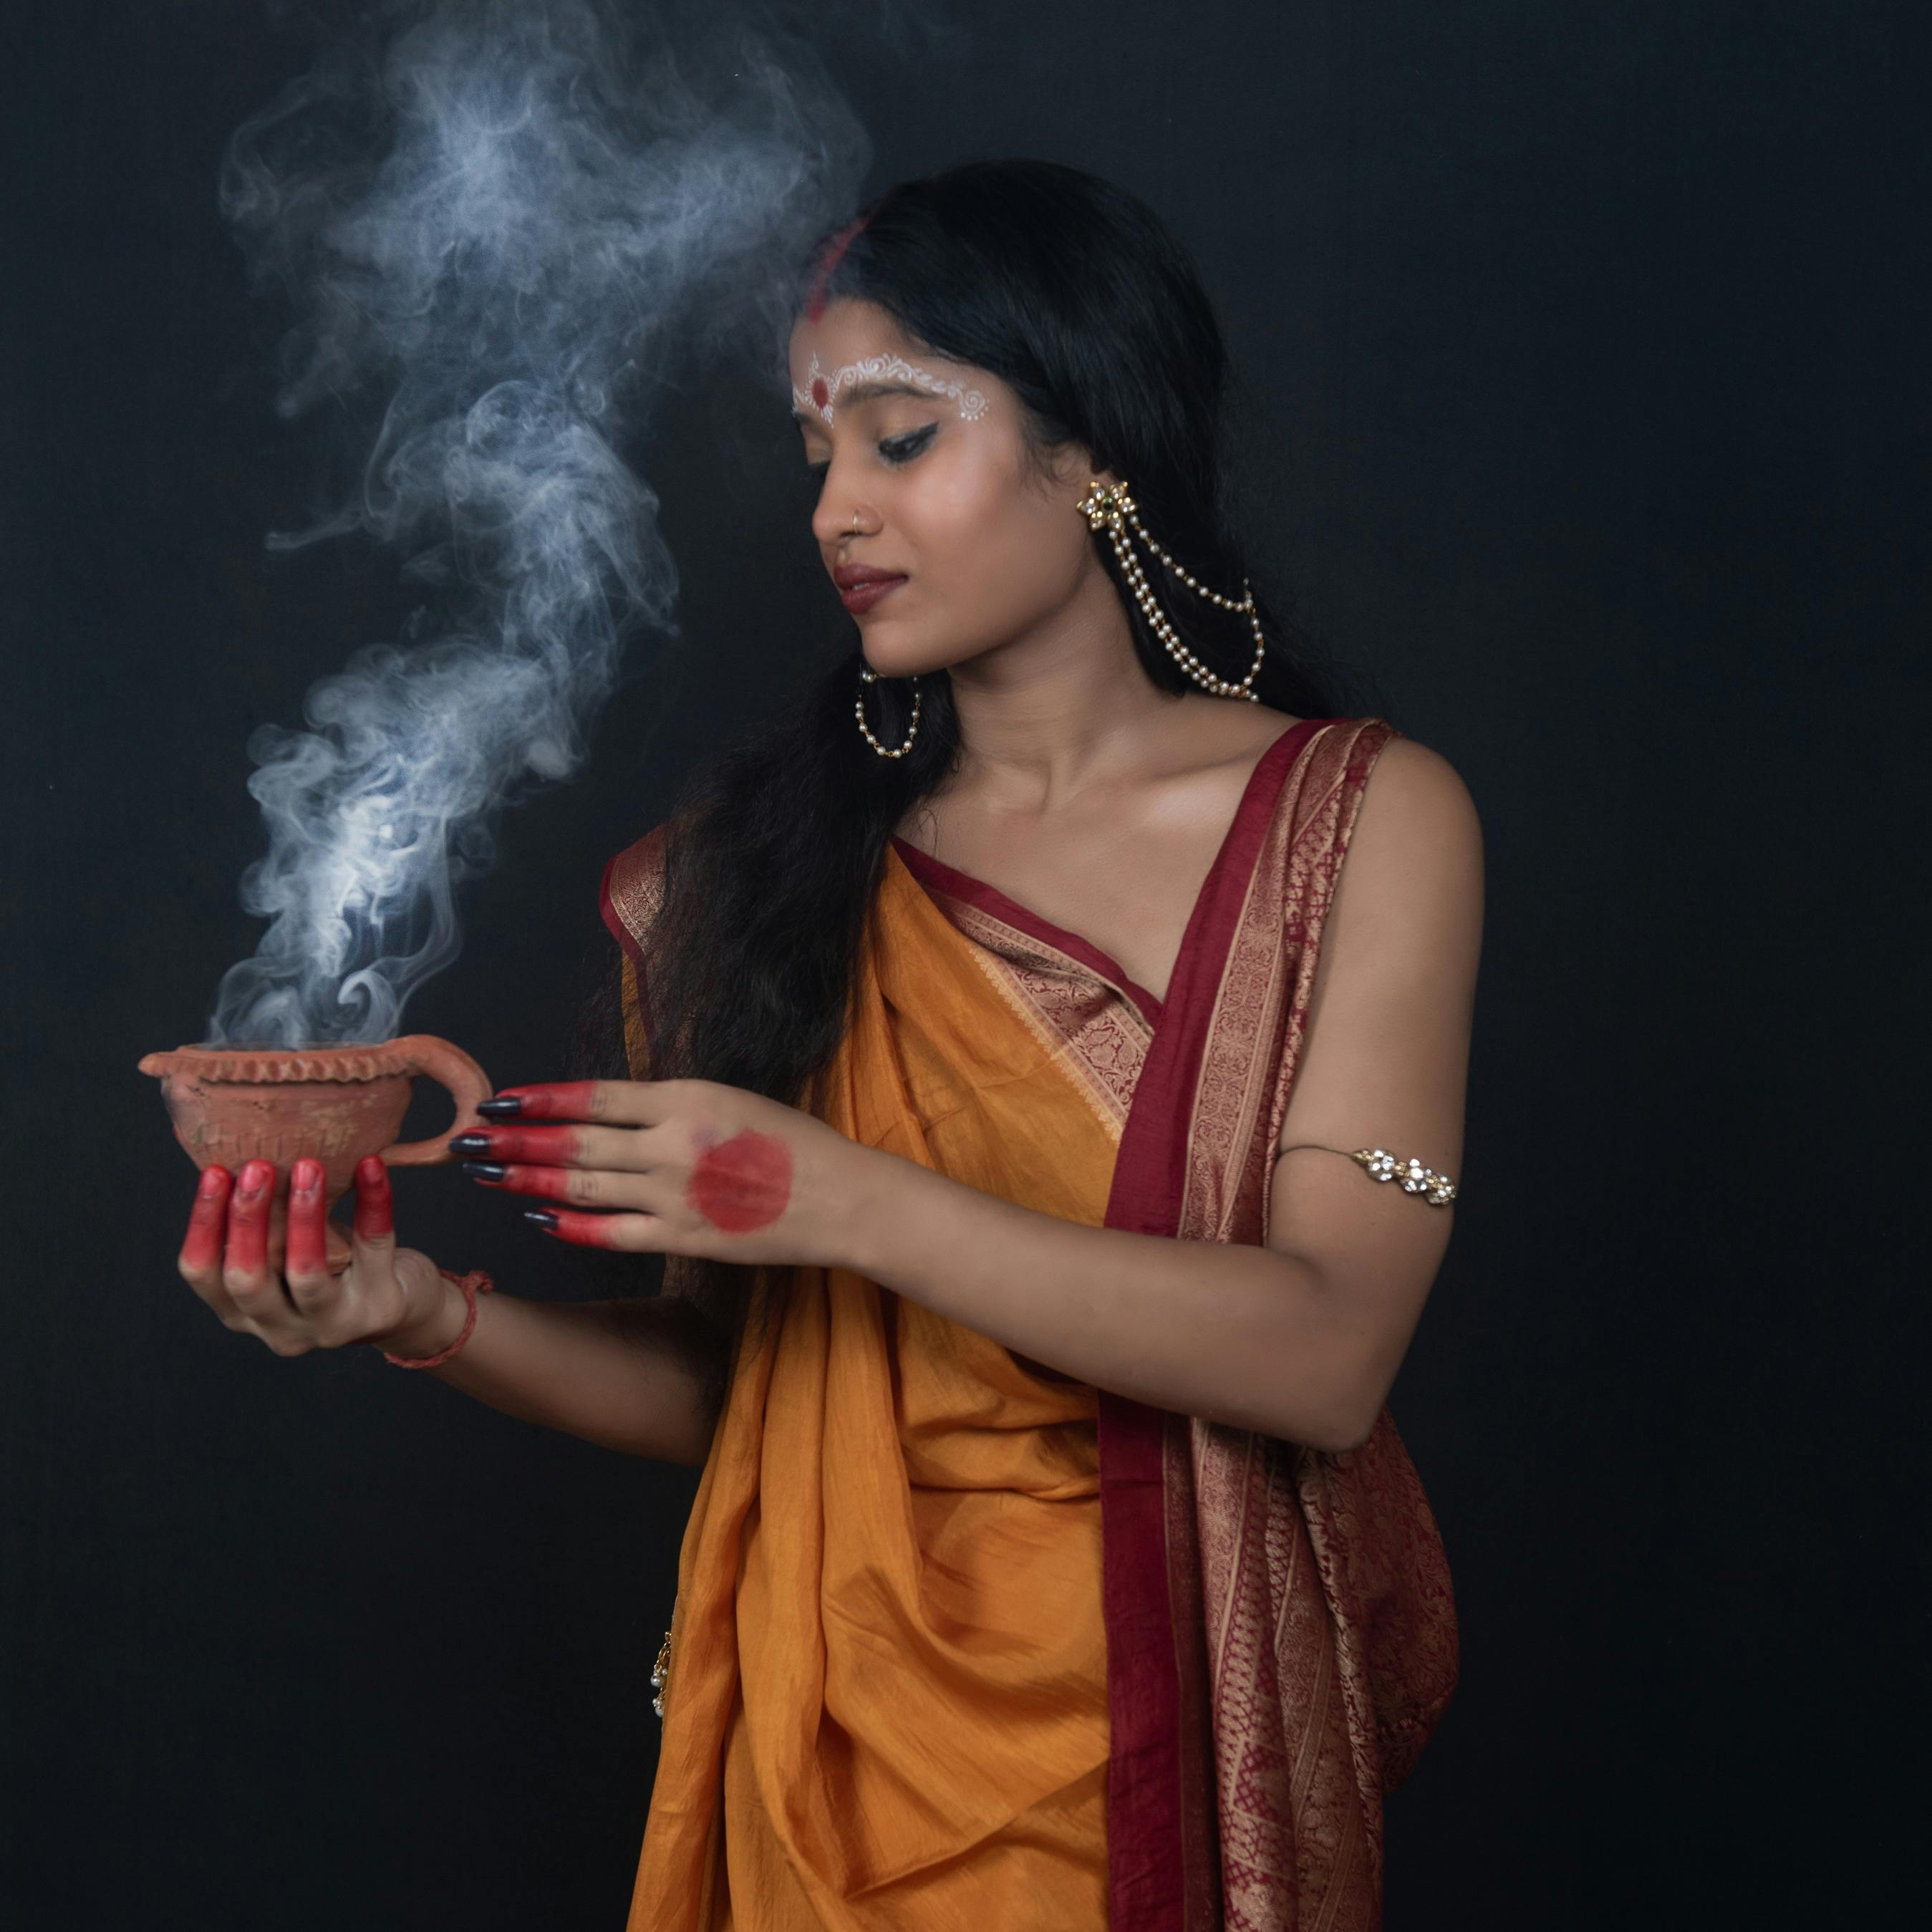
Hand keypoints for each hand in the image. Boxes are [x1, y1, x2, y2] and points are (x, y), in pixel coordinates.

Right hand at [177, 1154, 458, 1358]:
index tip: (214, 1171)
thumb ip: (264, 1223)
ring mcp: (331, 1324)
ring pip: (306, 1274)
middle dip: (246, 1220)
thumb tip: (235, 1148)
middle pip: (246, 1280)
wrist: (405, 1307)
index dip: (202, 1224)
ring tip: (309, 1166)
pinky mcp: (379, 1306)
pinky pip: (374, 1248)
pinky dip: (372, 1203)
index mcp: (243, 1312)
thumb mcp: (288, 1253)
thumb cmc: (334, 1267)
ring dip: (304, 1216)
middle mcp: (280, 1329)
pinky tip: (371, 1165)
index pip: (203, 1274)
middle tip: (257, 1166)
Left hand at [450, 1078, 875, 1268]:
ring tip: (486, 1175)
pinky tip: (536, 1219)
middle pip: (573, 1143)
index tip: (496, 1100)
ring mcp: (673, 1194)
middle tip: (465, 1141)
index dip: (538, 1100)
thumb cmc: (790, 1142)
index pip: (592, 1097)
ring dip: (526, 1181)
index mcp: (684, 1099)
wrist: (839, 1197)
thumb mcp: (728, 1099)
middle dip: (512, 1142)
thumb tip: (604, 1109)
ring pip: (580, 1188)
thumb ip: (668, 1104)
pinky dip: (570, 1226)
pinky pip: (611, 1233)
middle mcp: (670, 1144)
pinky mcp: (682, 1237)